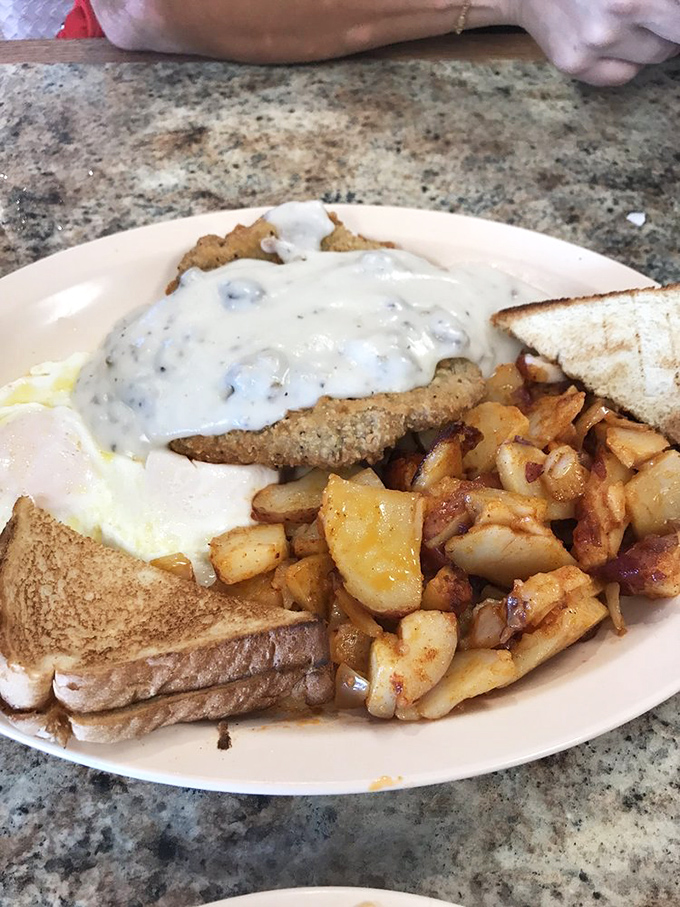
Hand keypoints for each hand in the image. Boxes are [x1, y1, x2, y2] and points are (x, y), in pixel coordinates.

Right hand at [510, 0, 679, 84]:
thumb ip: (655, 2)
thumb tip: (672, 16)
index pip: (679, 21)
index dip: (677, 21)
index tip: (671, 20)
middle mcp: (613, 21)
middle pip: (671, 41)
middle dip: (671, 31)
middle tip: (661, 20)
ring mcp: (592, 48)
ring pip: (649, 60)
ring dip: (650, 45)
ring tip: (633, 26)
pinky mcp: (574, 66)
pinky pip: (621, 76)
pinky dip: (626, 63)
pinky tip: (614, 44)